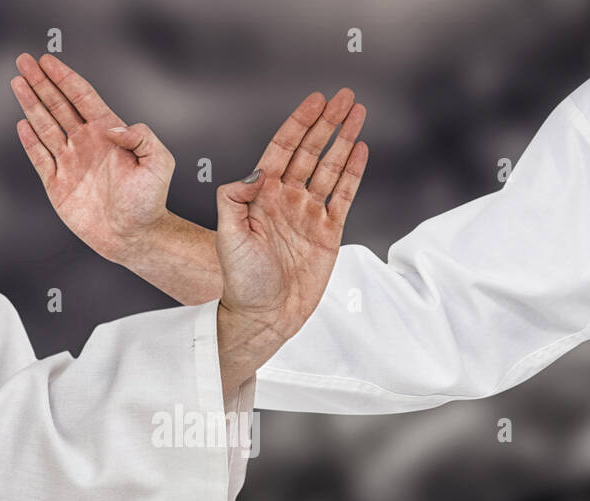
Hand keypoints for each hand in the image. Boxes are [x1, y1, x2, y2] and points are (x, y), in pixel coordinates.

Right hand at [11, 53, 173, 263]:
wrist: (135, 236)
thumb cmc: (150, 201)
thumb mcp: (159, 163)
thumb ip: (142, 137)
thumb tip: (113, 127)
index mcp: (107, 133)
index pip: (81, 97)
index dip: (64, 78)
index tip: (47, 60)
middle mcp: (86, 144)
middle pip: (58, 105)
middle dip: (41, 83)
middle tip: (24, 61)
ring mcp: (70, 163)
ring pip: (45, 126)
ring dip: (31, 104)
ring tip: (18, 82)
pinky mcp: (58, 185)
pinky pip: (40, 158)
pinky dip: (30, 141)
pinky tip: (22, 123)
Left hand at [214, 90, 367, 391]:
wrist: (265, 315)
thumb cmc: (242, 280)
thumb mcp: (228, 236)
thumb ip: (234, 200)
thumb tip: (253, 174)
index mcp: (262, 196)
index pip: (283, 149)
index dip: (300, 123)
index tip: (316, 100)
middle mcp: (287, 200)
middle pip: (311, 151)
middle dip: (328, 122)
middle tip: (346, 96)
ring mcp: (308, 214)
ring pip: (330, 168)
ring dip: (344, 140)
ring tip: (358, 113)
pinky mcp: (328, 233)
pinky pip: (343, 196)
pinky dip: (353, 172)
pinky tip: (361, 150)